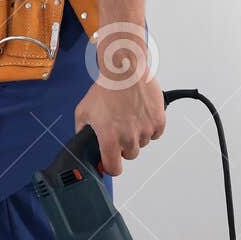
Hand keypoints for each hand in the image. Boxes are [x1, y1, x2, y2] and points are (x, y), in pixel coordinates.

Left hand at [73, 55, 164, 176]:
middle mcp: (129, 137)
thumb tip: (83, 143)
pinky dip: (150, 127)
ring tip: (129, 116)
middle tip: (119, 129)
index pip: (114, 168)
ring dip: (137, 135)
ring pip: (143, 143)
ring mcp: (145, 130)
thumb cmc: (105, 89)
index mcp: (109, 138)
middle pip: (130, 155)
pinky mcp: (158, 121)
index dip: (111, 167)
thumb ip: (82, 131)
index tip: (111, 163)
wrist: (125, 71)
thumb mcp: (83, 111)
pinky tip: (141, 113)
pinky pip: (155, 133)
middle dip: (124, 146)